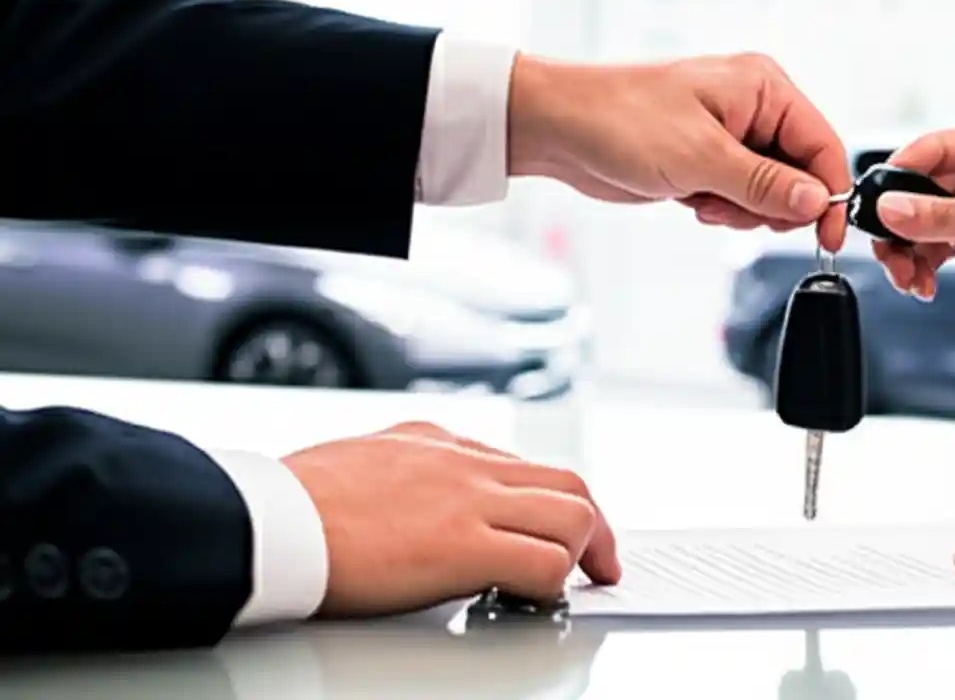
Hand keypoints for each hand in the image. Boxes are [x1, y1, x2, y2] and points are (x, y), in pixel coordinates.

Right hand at [282, 421, 619, 617]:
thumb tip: (413, 500)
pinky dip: (554, 585)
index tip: (559, 528)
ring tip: (576, 584)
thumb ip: (403, 473)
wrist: (266, 516)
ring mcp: (469, 501)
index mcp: (440, 443)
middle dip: (595, 525)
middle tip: (600, 562)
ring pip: (573, 513)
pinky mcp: (461, 546)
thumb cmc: (294, 500)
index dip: (552, 503)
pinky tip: (533, 599)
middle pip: (567, 482)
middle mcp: (465, 464)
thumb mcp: (362, 461)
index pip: (524, 466)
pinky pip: (544, 563)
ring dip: (585, 552)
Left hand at [508, 52, 851, 251]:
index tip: (826, 233)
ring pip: (769, 193)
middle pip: (799, 174)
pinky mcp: (707, 161)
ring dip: (741, 209)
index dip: (828, 193)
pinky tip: (692, 200)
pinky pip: (738, 198)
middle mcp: (752, 108)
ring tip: (704, 199)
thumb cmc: (620, 119)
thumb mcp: (702, 157)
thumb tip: (816, 202)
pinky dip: (721, 209)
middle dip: (771, 203)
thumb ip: (765, 184)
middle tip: (736, 207)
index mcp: (762, 87)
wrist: (561, 129)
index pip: (822, 144)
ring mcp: (730, 137)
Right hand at [870, 118, 954, 384]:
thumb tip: (889, 208)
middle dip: (896, 224)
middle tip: (890, 253)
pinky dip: (916, 268)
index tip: (873, 207)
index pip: (929, 148)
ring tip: (908, 278)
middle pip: (911, 187)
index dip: (896, 176)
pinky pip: (923, 248)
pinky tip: (923, 284)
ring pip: (911, 222)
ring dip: (903, 252)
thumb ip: (944, 216)